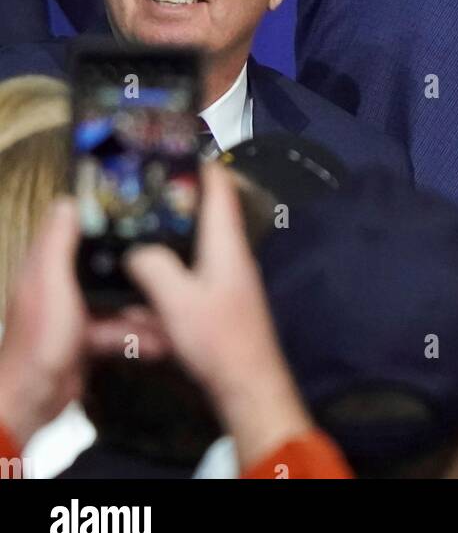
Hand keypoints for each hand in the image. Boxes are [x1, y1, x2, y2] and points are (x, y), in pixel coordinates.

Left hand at [0, 199, 171, 447]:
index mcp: (46, 268)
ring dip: (140, 302)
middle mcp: (59, 287)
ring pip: (114, 298)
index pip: (73, 231)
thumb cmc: (37, 344)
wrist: (33, 400)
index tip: (130, 207)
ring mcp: (74, 314)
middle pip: (100, 264)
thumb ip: (58, 244)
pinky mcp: (86, 339)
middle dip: (130, 261)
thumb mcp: (50, 283)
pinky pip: (117, 328)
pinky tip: (159, 338)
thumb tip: (68, 203)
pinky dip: (137, 334)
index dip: (99, 217)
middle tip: (160, 252)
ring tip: (168, 301)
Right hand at [125, 162, 311, 467]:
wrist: (248, 387)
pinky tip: (141, 293)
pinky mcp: (217, 304)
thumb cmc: (219, 338)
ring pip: (192, 250)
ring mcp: (225, 280)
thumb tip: (135, 249)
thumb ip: (154, 266)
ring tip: (134, 236)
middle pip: (204, 215)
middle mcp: (230, 254)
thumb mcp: (178, 300)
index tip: (175, 145)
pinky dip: (166, 281)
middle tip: (140, 190)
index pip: (219, 187)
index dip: (200, 161)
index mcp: (226, 242)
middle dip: (174, 202)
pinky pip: (187, 281)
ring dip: (166, 245)